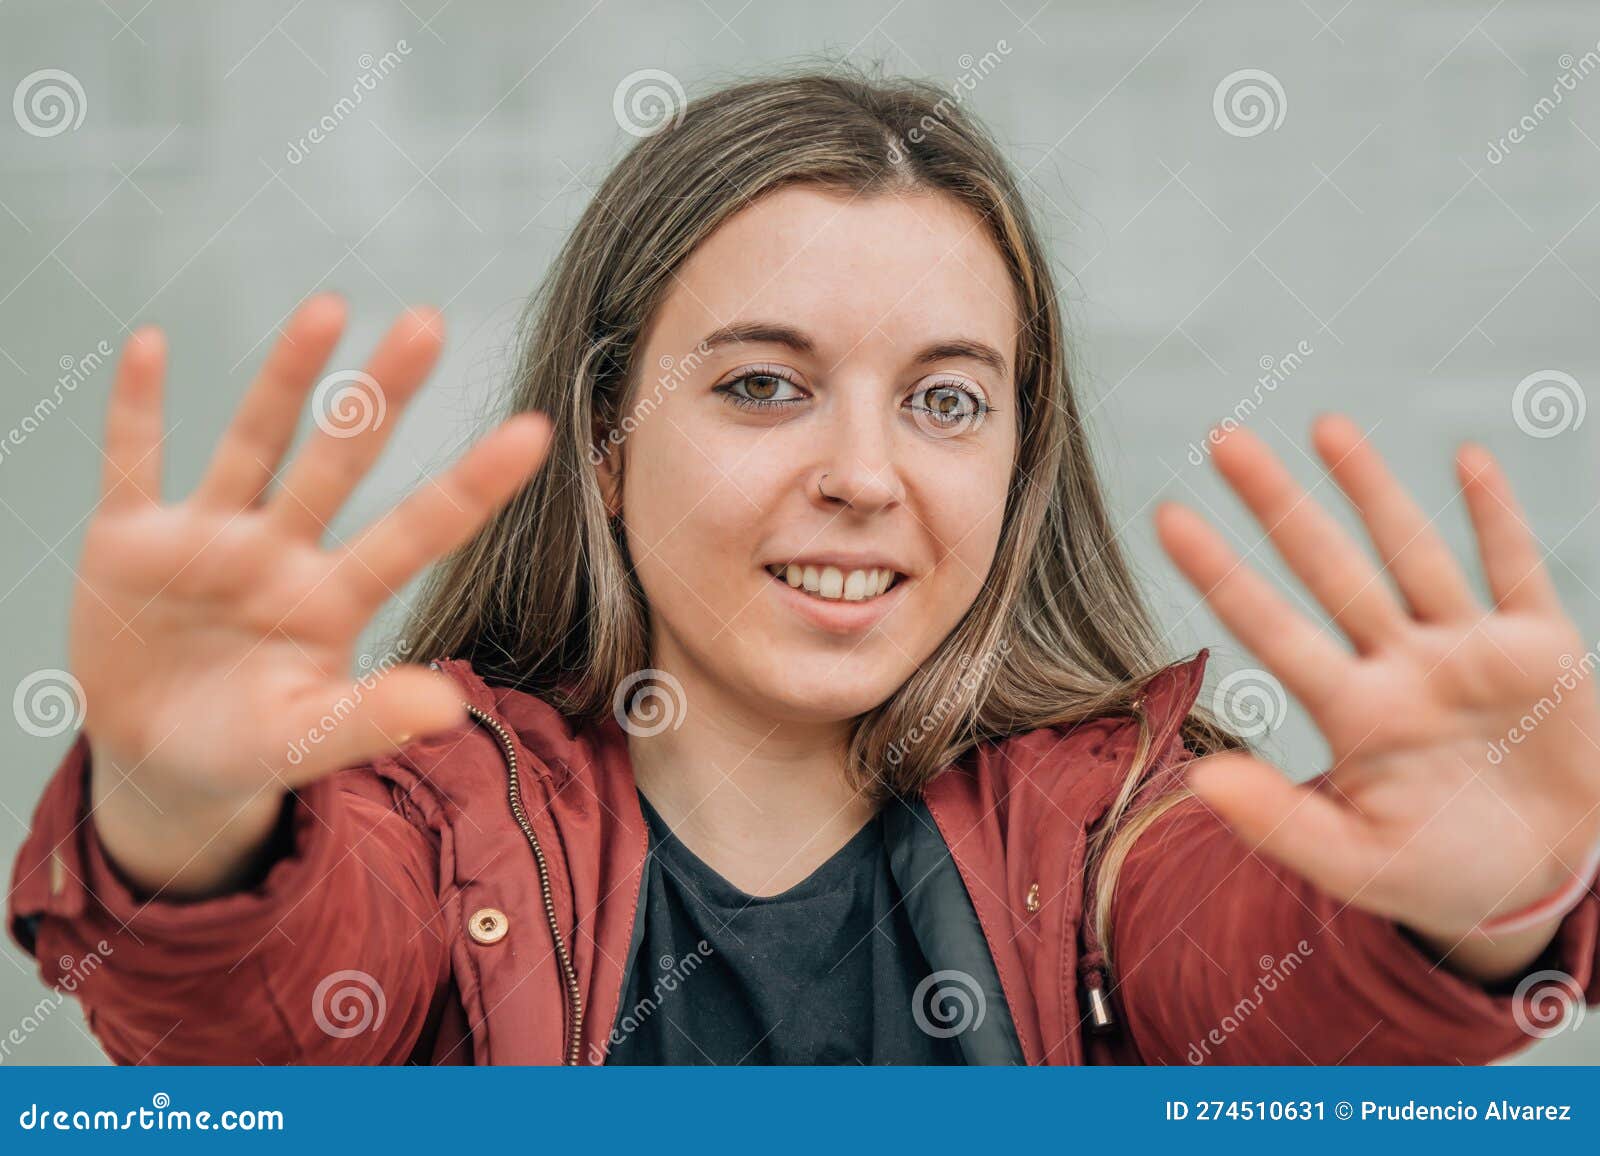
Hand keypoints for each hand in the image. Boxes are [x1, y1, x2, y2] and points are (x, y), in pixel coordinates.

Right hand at [73, 294, 550, 891]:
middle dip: (382, 396)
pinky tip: (149, 346)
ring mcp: (209, 536)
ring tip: (329, 308)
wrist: (156, 755)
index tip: (535, 431)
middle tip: (429, 324)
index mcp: (334, 599)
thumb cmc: (246, 744)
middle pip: (341, 460)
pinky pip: (134, 463)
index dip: (472, 484)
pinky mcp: (132, 537)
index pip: (418, 532)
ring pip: (253, 442)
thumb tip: (449, 708)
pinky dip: (136, 410)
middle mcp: (282, 551)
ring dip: (285, 377)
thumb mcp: (302, 741)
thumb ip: (369, 720)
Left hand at [1155, 414, 1599, 977]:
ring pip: (1411, 553)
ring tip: (1325, 426)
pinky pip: (1515, 569)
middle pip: (1328, 569)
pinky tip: (1467, 460)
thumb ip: (1282, 823)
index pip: (1272, 630)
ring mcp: (1466, 650)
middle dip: (1278, 504)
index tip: (1166, 517)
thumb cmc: (1439, 873)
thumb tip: (1198, 781)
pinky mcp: (1540, 648)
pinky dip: (1496, 516)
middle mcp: (1400, 665)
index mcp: (1353, 713)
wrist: (1539, 881)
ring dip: (1372, 490)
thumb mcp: (1358, 865)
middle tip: (1223, 438)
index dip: (1222, 575)